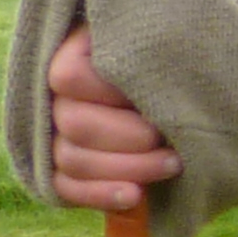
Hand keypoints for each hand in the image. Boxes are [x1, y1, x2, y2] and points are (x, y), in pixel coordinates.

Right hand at [45, 24, 177, 214]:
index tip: (157, 93)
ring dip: (128, 167)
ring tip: (174, 164)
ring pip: (72, 159)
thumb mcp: (168, 39)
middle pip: (74, 124)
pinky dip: (100, 195)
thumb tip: (161, 54)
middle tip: (169, 136)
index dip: (112, 92)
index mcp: (74, 55)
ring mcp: (55, 135)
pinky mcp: (64, 171)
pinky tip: (134, 196)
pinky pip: (67, 189)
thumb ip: (154, 46)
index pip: (69, 77)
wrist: (182, 92)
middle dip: (131, 136)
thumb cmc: (178, 58)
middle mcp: (57, 97)